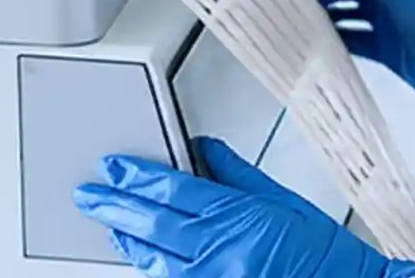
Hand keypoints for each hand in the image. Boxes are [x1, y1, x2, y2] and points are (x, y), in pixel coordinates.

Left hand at [73, 137, 414, 277]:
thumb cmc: (324, 253)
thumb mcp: (283, 200)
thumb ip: (237, 173)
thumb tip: (203, 148)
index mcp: (239, 216)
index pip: (174, 189)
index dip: (138, 176)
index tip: (114, 167)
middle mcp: (222, 251)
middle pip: (154, 223)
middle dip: (117, 206)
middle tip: (90, 194)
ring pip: (156, 259)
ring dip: (129, 239)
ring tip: (109, 224)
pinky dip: (154, 269)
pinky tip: (140, 258)